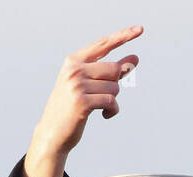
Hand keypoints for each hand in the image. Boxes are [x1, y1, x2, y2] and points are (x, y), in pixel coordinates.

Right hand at [23, 25, 141, 176]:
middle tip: (103, 96)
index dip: (123, 36)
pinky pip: (111, 102)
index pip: (104, 44)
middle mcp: (74, 69)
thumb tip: (135, 59)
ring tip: (100, 107)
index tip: (140, 29)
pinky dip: (112, 110)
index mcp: (74, 60)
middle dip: (115, 84)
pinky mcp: (83, 102)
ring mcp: (77, 85)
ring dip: (113, 100)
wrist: (53, 131)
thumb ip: (110, 72)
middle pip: (114, 69)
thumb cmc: (71, 107)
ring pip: (115, 87)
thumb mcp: (89, 84)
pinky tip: (104, 115)